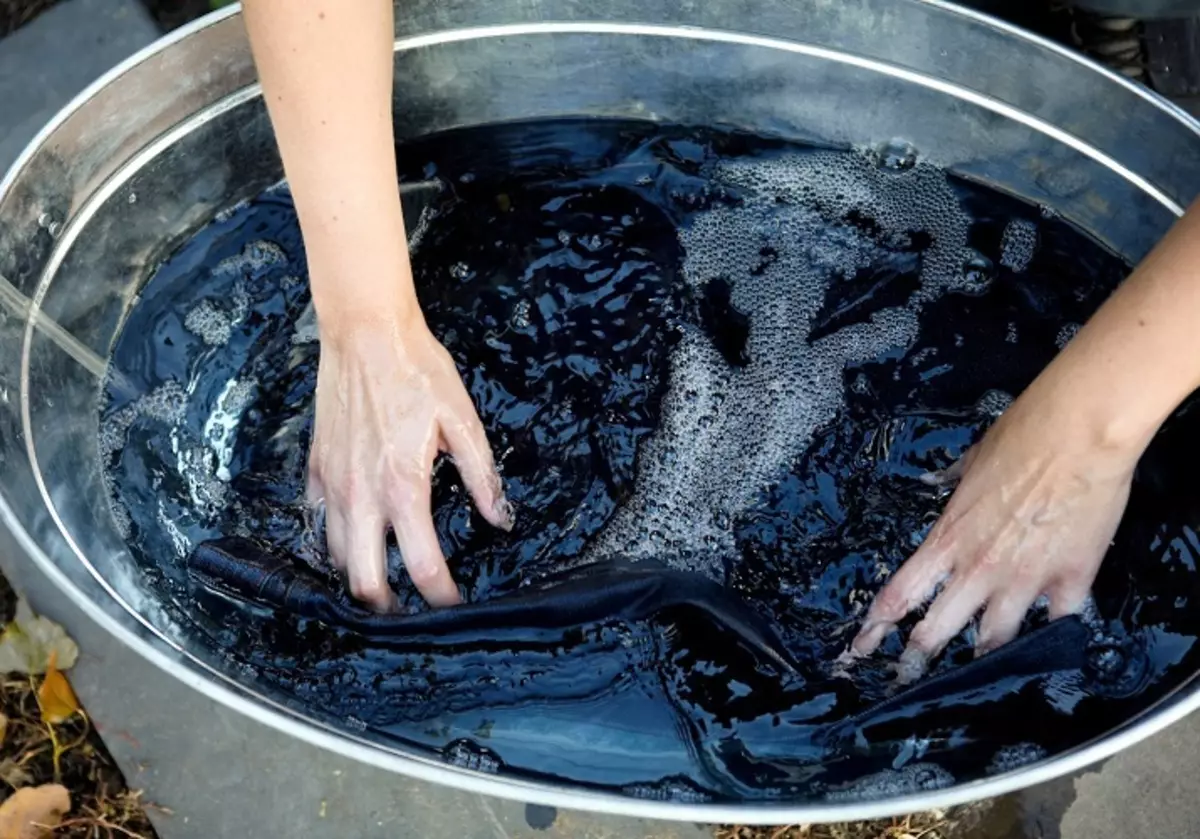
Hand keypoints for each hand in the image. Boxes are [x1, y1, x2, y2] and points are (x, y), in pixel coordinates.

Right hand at [307, 308, 512, 610]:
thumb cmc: (417, 371)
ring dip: (360, 573)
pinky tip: (358, 532)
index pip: (423, 566)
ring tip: (385, 575)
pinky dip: (337, 537)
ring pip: (337, 555)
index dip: (442, 596)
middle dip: (387, 605)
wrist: (366, 332)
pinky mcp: (316, 468)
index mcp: (403, 487)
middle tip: (410, 609)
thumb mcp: (463, 421)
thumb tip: (499, 518)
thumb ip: (482, 476)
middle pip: (363, 580)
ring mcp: (332, 483)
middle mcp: (361, 494)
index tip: (454, 605)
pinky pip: (320, 520)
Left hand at [851, 379, 1140, 680]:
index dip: (875, 628)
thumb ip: (951, 480)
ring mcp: (1025, 580)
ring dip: (982, 659)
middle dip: (916, 662)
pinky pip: (1058, 623)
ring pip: (995, 640)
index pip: (899, 594)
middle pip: (936, 631)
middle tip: (905, 681)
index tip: (858, 651)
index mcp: (948, 539)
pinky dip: (1053, 637)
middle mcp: (979, 568)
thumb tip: (936, 481)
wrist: (1077, 434)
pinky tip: (1049, 648)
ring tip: (974, 677)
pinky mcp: (1070, 580)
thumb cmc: (1021, 437)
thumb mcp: (971, 459)